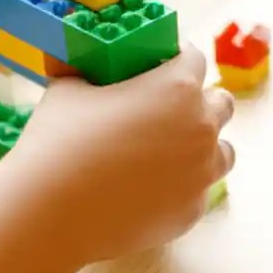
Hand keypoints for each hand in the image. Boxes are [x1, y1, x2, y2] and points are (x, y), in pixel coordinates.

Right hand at [0, 44, 234, 264]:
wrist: (50, 214)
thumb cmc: (58, 143)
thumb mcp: (69, 88)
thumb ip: (89, 71)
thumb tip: (80, 60)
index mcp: (177, 88)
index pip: (193, 59)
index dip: (176, 58)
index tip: (162, 64)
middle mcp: (201, 128)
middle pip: (220, 104)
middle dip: (200, 101)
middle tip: (168, 108)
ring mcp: (201, 174)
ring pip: (223, 152)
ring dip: (203, 147)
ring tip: (171, 152)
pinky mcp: (192, 211)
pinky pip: (198, 192)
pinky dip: (181, 187)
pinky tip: (150, 189)